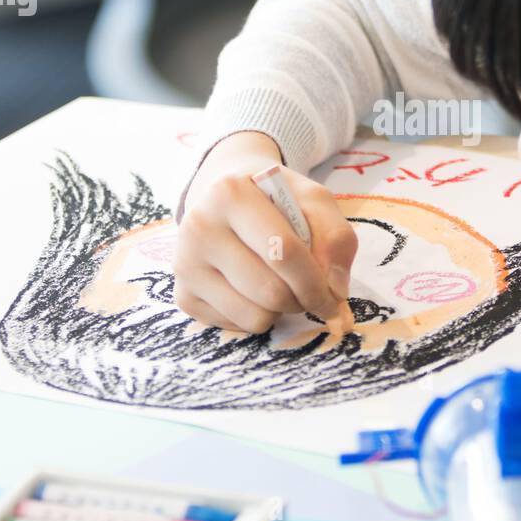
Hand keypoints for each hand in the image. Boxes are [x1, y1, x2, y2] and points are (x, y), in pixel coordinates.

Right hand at [174, 131, 356, 332]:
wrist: (226, 198)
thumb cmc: (275, 199)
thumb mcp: (313, 200)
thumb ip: (336, 238)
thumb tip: (337, 292)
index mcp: (231, 194)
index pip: (284, 253)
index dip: (318, 284)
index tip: (334, 298)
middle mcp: (199, 227)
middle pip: (270, 291)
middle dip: (302, 300)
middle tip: (309, 290)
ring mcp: (186, 263)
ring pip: (254, 315)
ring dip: (281, 311)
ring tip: (280, 283)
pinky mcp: (183, 294)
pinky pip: (236, 326)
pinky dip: (258, 316)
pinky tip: (254, 290)